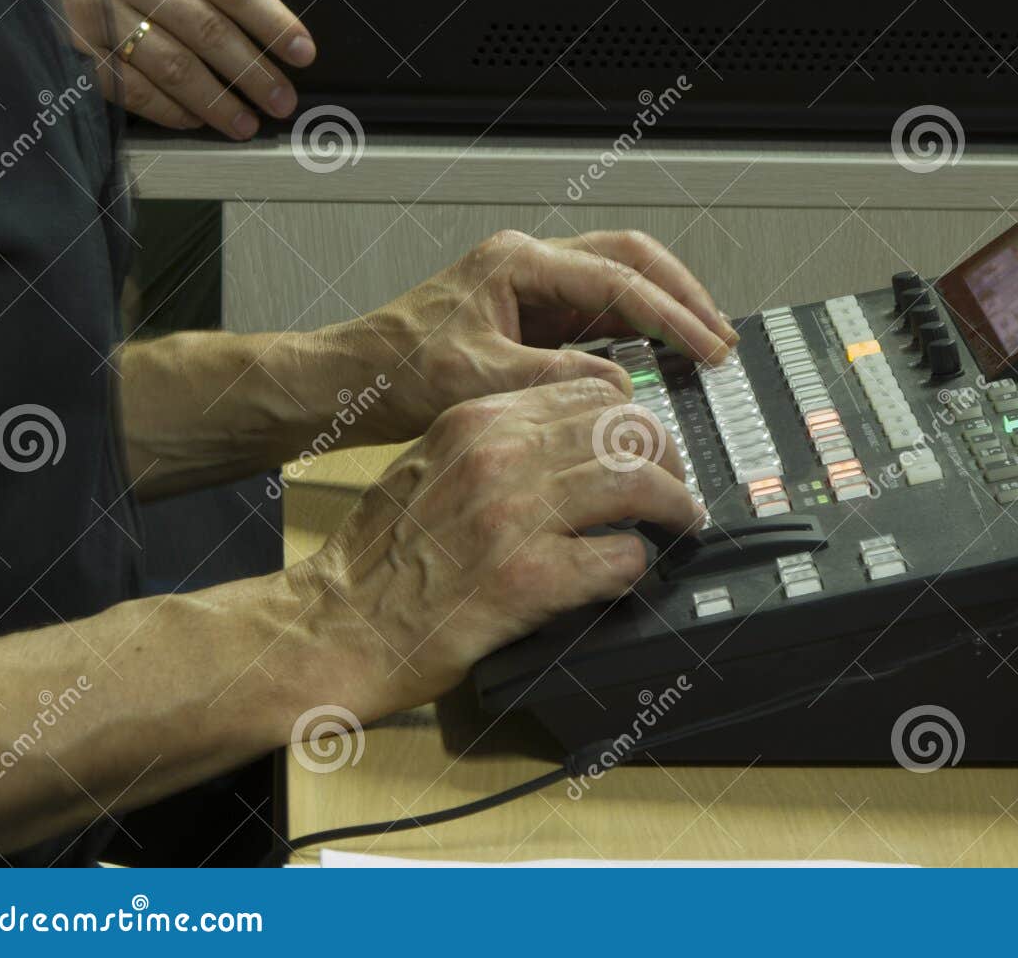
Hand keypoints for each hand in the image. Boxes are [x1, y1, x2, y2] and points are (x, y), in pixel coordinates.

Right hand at [31, 0, 314, 136]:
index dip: (274, 23)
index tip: (303, 52)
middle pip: (209, 31)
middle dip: (254, 73)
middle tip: (283, 100)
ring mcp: (102, 11)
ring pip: (174, 66)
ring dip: (218, 101)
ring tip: (247, 123)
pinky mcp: (80, 46)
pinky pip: (134, 87)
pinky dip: (170, 109)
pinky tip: (197, 120)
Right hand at [302, 379, 704, 708]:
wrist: (336, 624)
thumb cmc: (378, 556)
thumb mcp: (431, 461)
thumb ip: (498, 441)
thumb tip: (570, 440)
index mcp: (479, 420)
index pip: (591, 393)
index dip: (633, 418)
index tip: (645, 441)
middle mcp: (501, 456)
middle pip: (625, 429)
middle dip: (666, 455)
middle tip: (676, 482)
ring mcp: (516, 516)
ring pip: (636, 482)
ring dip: (673, 503)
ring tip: (681, 521)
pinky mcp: (529, 580)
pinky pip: (619, 556)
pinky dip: (636, 563)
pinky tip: (631, 569)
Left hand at [314, 229, 738, 443]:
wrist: (355, 381)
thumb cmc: (396, 371)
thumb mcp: (477, 381)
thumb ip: (553, 379)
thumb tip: (618, 385)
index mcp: (518, 264)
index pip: (617, 280)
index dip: (671, 316)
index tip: (707, 348)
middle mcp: (531, 263)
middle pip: (633, 258)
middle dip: (684, 295)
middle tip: (721, 338)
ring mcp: (536, 285)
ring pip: (624, 276)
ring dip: (668, 306)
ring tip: (706, 342)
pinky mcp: (537, 314)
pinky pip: (606, 309)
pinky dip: (643, 326)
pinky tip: (664, 353)